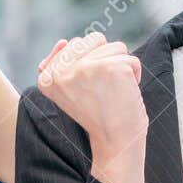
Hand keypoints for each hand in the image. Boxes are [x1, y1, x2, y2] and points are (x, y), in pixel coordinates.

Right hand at [37, 33, 146, 155]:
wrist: (115, 143)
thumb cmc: (98, 116)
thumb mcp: (69, 92)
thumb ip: (60, 66)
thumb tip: (63, 42)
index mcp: (47, 77)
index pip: (74, 44)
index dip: (89, 63)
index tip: (88, 90)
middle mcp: (62, 71)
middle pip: (94, 39)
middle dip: (106, 60)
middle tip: (103, 89)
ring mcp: (85, 67)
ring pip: (115, 47)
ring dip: (121, 67)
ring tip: (114, 91)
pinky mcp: (110, 67)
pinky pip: (132, 59)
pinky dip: (135, 75)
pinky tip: (125, 94)